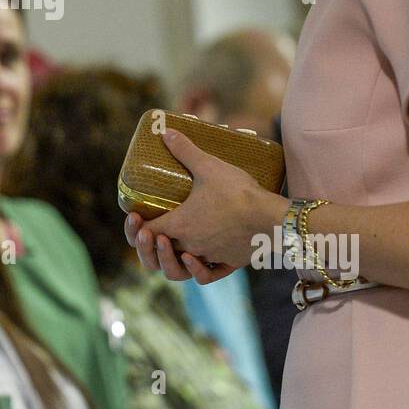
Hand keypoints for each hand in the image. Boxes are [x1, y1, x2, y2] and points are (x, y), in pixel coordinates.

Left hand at [123, 128, 284, 282]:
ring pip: (180, 269)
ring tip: (170, 244)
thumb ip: (185, 150)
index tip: (136, 216)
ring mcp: (209, 257)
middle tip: (149, 231)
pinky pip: (206, 276)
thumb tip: (166, 132)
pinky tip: (196, 259)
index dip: (135, 227)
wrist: (273, 217)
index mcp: (179, 226)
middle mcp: (190, 247)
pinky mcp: (229, 264)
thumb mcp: (208, 166)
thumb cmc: (238, 192)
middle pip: (159, 255)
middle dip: (149, 245)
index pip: (145, 233)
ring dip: (170, 259)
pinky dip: (197, 270)